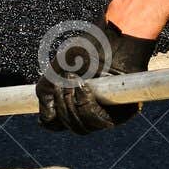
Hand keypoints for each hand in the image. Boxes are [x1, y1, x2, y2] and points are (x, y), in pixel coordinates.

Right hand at [35, 20, 154, 134]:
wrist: (106, 40)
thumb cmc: (83, 53)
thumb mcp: (54, 76)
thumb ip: (46, 99)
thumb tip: (46, 120)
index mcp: (77, 105)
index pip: (62, 125)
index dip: (53, 120)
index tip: (48, 108)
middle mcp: (93, 111)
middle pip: (72, 127)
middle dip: (62, 106)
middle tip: (63, 83)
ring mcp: (108, 113)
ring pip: (83, 127)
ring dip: (73, 104)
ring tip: (75, 81)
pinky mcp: (123, 112)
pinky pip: (99, 122)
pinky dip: (86, 106)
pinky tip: (84, 87)